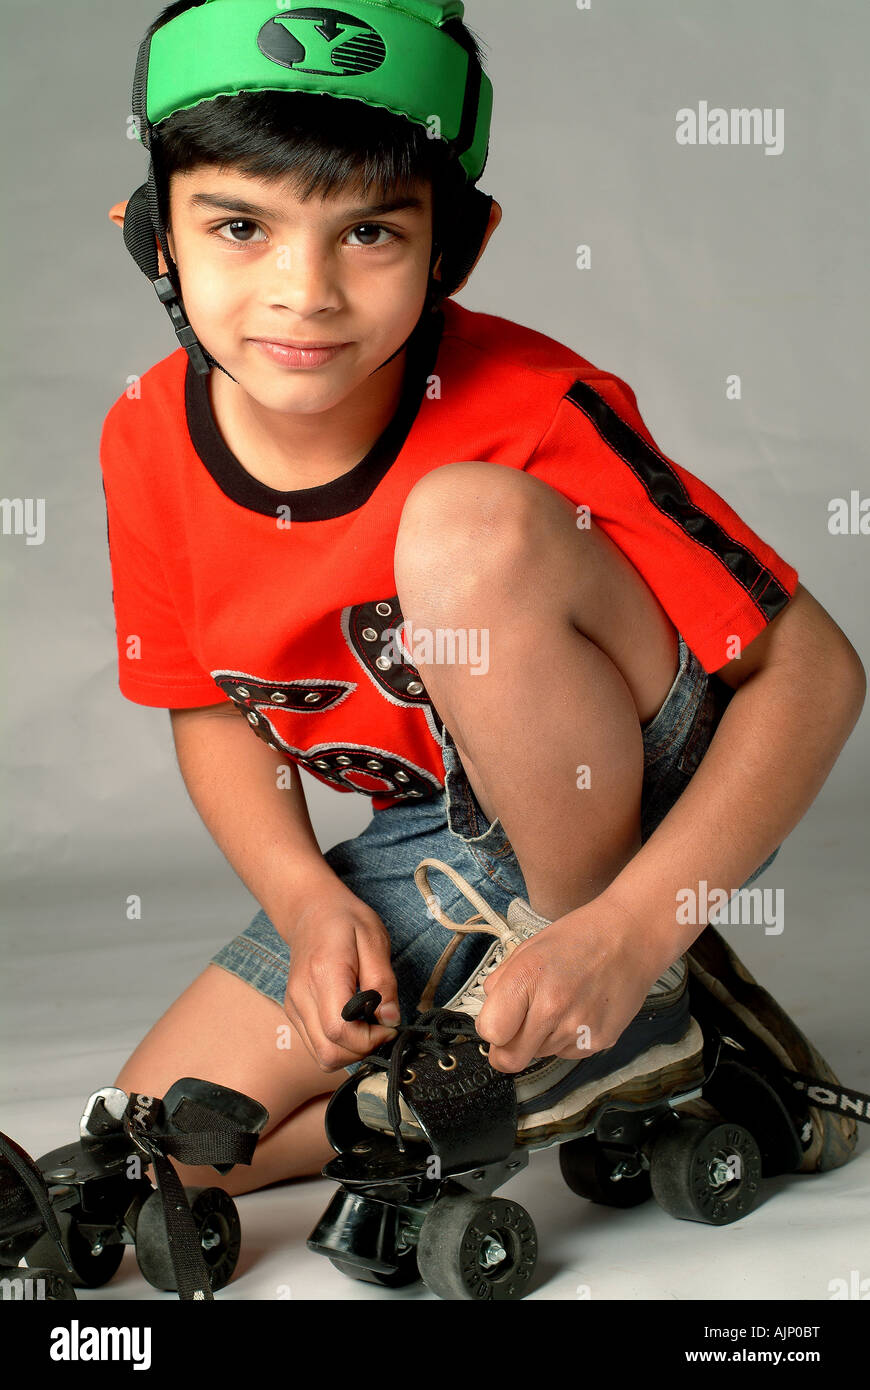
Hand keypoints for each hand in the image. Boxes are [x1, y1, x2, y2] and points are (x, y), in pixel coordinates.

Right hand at [281, 887, 400, 1070]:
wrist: (310, 910)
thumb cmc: (345, 921)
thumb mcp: (374, 939)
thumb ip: (383, 981)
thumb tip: (391, 1019)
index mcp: (324, 974)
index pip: (340, 1030)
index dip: (370, 1039)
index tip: (389, 1025)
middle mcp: (302, 996)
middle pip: (329, 1053)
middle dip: (363, 1050)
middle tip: (381, 1026)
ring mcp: (294, 1006)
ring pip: (321, 1056)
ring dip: (351, 1051)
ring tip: (368, 1024)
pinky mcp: (294, 1012)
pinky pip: (317, 1045)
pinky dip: (339, 1044)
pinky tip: (353, 1021)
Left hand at [476, 893, 662, 1072]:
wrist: (630, 938)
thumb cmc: (578, 938)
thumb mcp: (527, 949)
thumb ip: (501, 983)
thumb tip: (488, 1015)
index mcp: (527, 979)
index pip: (490, 1033)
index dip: (490, 1028)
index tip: (498, 1020)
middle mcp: (552, 1009)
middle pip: (511, 1060)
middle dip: (508, 1048)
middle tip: (516, 1029)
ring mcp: (577, 1029)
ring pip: (540, 1055)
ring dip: (540, 1039)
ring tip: (560, 1004)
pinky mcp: (599, 1042)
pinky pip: (566, 1053)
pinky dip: (566, 1038)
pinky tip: (578, 1010)